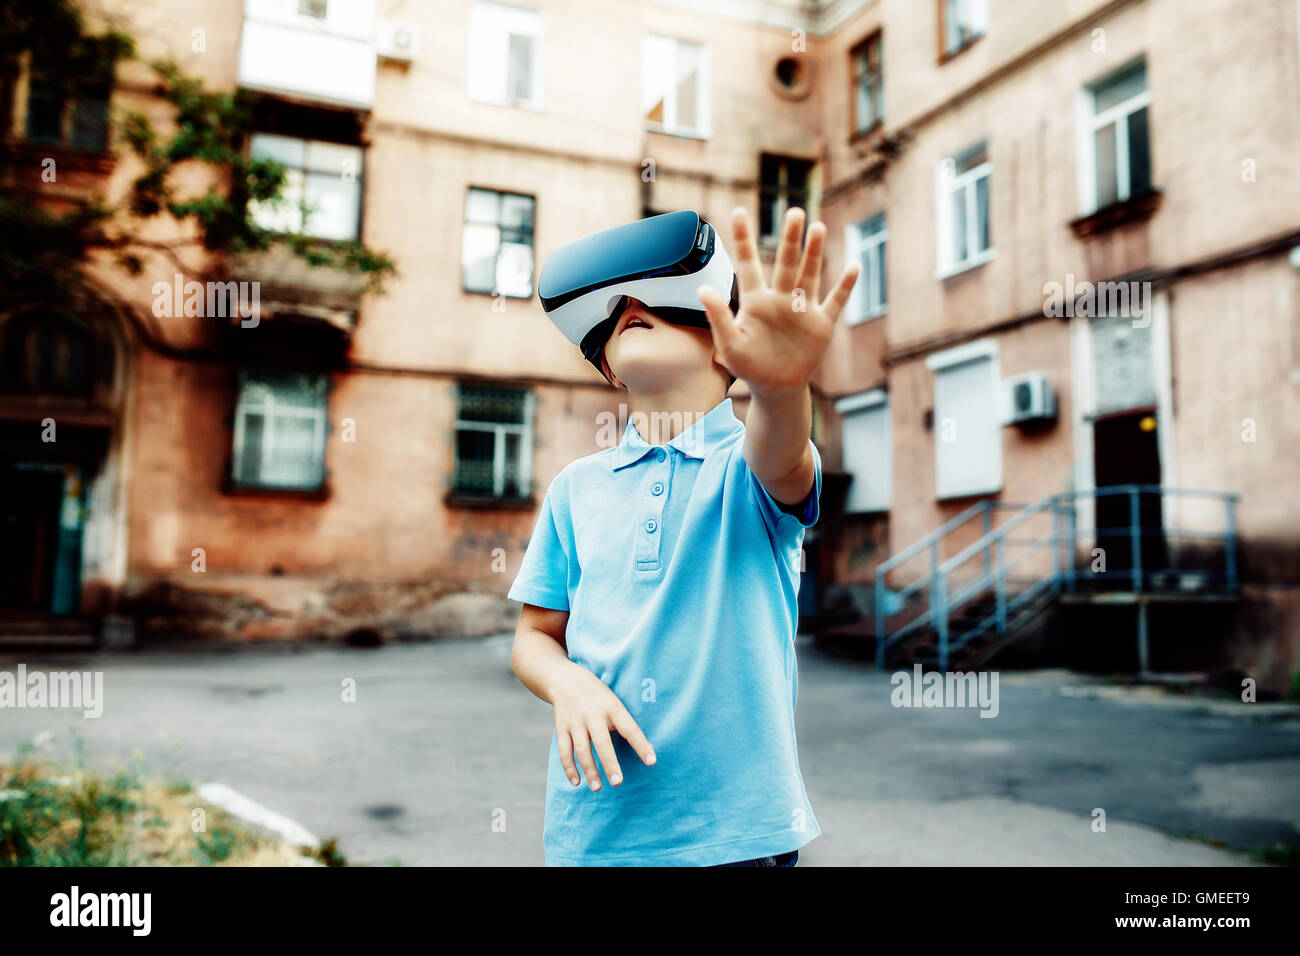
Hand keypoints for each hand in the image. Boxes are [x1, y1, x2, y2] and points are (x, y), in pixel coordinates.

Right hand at [549, 661, 655, 790]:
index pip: (630, 728)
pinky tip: (576, 782)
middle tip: (618, 782)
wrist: (566, 680)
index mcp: (612, 707)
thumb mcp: (615, 703)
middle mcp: (593, 715)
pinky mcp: (561, 728)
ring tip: (597, 788)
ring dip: (590, 770)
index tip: (651, 761)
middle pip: (602, 742)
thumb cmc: (599, 697)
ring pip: (582, 750)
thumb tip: (649, 749)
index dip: (641, 745)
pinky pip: (565, 751)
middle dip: (610, 763)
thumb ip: (627, 725)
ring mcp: (575, 722)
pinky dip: (569, 768)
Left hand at [697, 206, 859, 394]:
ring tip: (816, 227)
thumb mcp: (729, 344)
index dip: (743, 238)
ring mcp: (802, 310)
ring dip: (814, 253)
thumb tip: (702, 288)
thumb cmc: (749, 367)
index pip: (748, 263)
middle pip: (786, 262)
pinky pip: (835, 301)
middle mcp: (780, 299)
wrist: (775, 389)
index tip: (738, 211)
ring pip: (810, 275)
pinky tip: (854, 267)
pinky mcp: (821, 324)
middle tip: (795, 212)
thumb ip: (718, 316)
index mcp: (755, 301)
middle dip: (790, 239)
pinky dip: (845, 286)